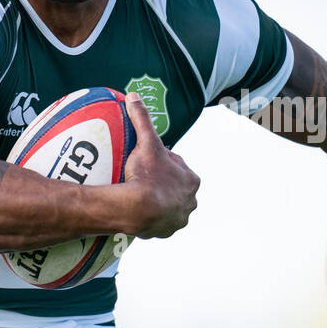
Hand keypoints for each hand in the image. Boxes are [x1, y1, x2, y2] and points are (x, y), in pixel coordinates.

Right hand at [121, 92, 199, 238]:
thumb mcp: (146, 143)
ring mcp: (179, 219)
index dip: (162, 162)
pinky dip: (152, 218)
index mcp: (192, 181)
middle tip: (142, 177)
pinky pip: (159, 222)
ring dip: (158, 201)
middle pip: (174, 187)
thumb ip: (142, 119)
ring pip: (169, 206)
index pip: (177, 166)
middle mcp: (191, 201)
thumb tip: (134, 95)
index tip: (147, 160)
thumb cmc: (146, 175)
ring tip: (140, 195)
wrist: (137, 210)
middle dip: (162, 183)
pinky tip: (139, 211)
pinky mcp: (167, 232)